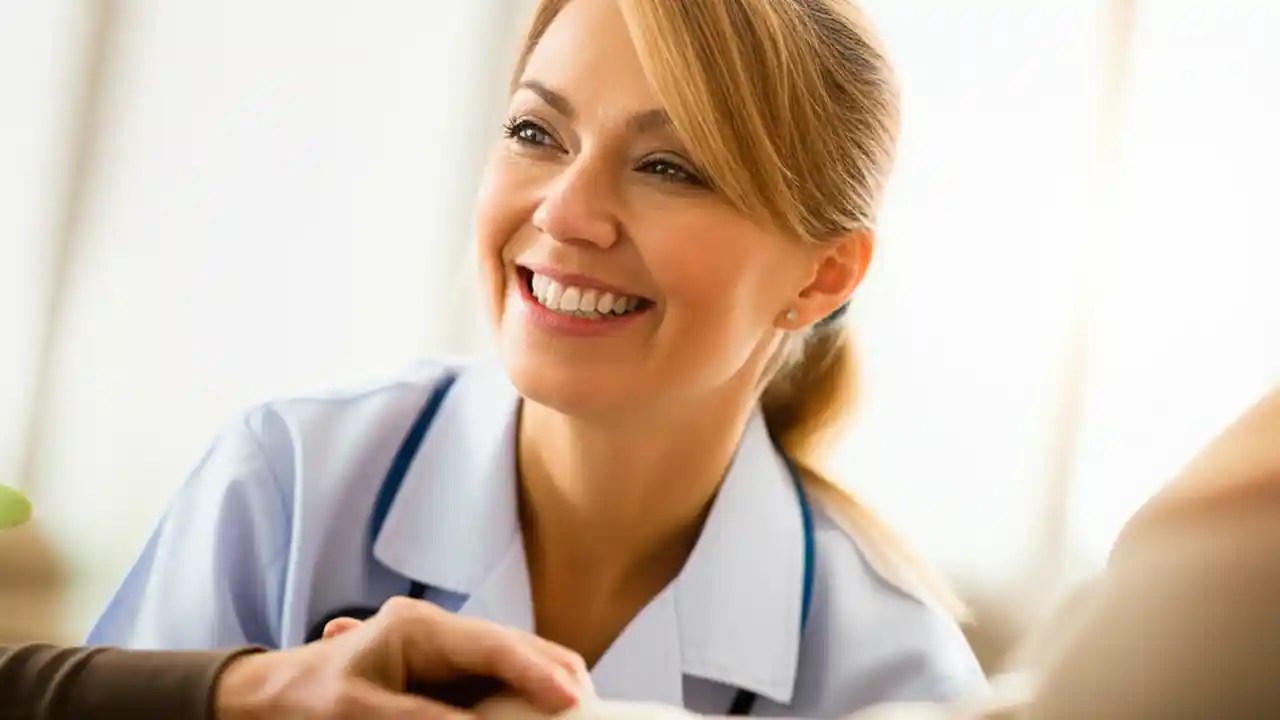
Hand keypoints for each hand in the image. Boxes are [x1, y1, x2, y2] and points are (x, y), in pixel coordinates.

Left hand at [215, 596, 589, 718]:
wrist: (263, 699)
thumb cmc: (305, 703)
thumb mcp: (363, 716)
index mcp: (417, 628)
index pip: (494, 645)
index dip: (537, 672)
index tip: (572, 699)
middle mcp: (436, 630)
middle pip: (512, 647)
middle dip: (553, 675)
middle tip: (589, 705)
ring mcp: (440, 650)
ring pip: (508, 662)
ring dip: (539, 685)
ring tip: (574, 705)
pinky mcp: (439, 675)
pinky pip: (491, 681)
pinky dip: (516, 695)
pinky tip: (540, 705)